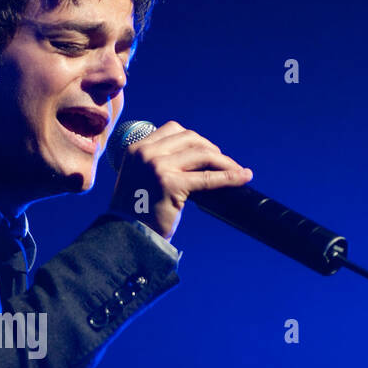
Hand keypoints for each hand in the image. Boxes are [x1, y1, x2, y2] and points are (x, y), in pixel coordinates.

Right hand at [108, 119, 252, 241]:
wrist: (125, 237)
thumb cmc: (135, 213)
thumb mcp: (138, 178)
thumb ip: (156, 164)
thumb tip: (194, 158)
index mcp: (135, 149)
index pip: (173, 130)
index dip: (195, 139)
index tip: (207, 151)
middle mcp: (145, 153)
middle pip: (190, 138)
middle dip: (211, 149)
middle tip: (224, 164)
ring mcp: (157, 167)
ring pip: (202, 154)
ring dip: (224, 162)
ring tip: (236, 171)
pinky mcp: (170, 184)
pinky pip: (208, 178)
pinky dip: (229, 177)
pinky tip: (242, 177)